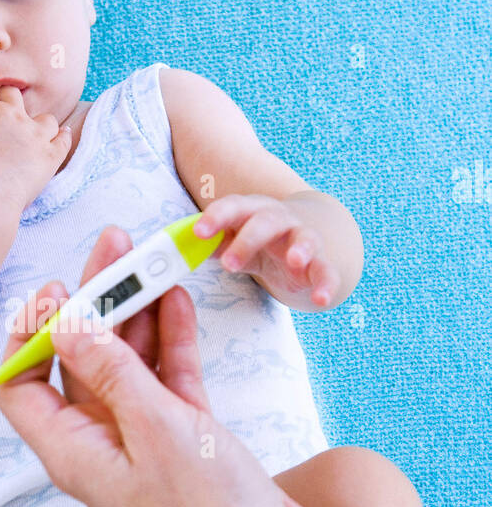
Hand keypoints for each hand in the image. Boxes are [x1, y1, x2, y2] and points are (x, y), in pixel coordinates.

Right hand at [0, 86, 71, 209]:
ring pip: (46, 118)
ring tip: (36, 133)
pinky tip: (63, 134)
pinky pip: (63, 141)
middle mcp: (13, 116)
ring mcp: (35, 135)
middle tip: (4, 116)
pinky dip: (63, 137)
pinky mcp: (50, 155)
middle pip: (13, 94)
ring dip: (41, 124)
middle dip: (8, 101)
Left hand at [0, 227, 330, 506]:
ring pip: (127, 363)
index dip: (30, 337)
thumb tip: (65, 324)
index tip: (55, 290)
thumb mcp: (153, 426)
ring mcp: (142, 439)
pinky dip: (171, 340)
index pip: (22, 388)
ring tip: (148, 260)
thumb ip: (109, 370)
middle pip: (80, 362)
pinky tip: (177, 300)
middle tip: (112, 248)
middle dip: (93, 304)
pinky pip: (167, 377)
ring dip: (136, 313)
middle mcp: (99, 444)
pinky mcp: (183, 437)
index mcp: (72, 452)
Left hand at [196, 194, 340, 307]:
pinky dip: (327, 285)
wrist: (298, 246)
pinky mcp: (320, 264)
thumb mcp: (232, 242)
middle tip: (228, 265)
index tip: (198, 233)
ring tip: (295, 260)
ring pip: (305, 238)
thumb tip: (180, 249)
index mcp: (252, 211)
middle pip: (266, 221)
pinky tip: (322, 300)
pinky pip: (326, 271)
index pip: (233, 207)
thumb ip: (210, 245)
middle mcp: (280, 220)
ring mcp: (303, 240)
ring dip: (300, 248)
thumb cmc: (256, 242)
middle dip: (248, 240)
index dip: (216, 217)